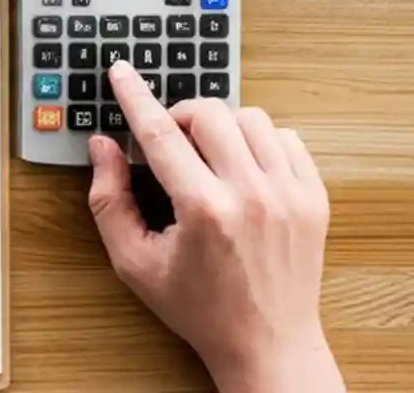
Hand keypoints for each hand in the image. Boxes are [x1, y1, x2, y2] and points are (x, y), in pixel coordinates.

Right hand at [88, 60, 342, 392]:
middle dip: (179, 115)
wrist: (266, 343)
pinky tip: (242, 165)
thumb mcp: (133, 262)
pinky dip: (259, 140)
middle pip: (209, 114)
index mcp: (203, 210)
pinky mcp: (313, 198)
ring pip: (251, 118)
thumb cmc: (198, 307)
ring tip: (206, 154)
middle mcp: (251, 196)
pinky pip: (287, 138)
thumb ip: (109, 200)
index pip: (160, 133)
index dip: (135, 97)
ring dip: (220, 125)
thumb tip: (102, 147)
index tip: (122, 72)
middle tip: (167, 140)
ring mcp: (290, 195)